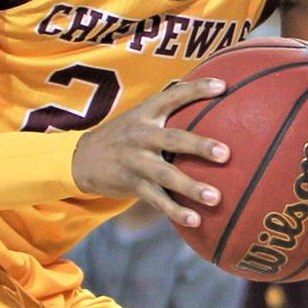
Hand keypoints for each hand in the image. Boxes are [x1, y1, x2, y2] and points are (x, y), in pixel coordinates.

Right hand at [72, 78, 229, 227]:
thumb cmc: (125, 134)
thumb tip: (212, 94)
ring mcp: (135, 161)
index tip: (223, 86)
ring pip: (166, 175)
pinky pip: (157, 199)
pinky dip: (175, 211)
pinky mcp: (132, 184)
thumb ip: (169, 109)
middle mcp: (141, 135)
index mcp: (146, 112)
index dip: (197, 89)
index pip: (173, 95)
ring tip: (216, 198)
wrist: (82, 158)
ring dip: (191, 187)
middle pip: (173, 139)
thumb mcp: (140, 116)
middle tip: (226, 154)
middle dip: (199, 146)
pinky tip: (195, 220)